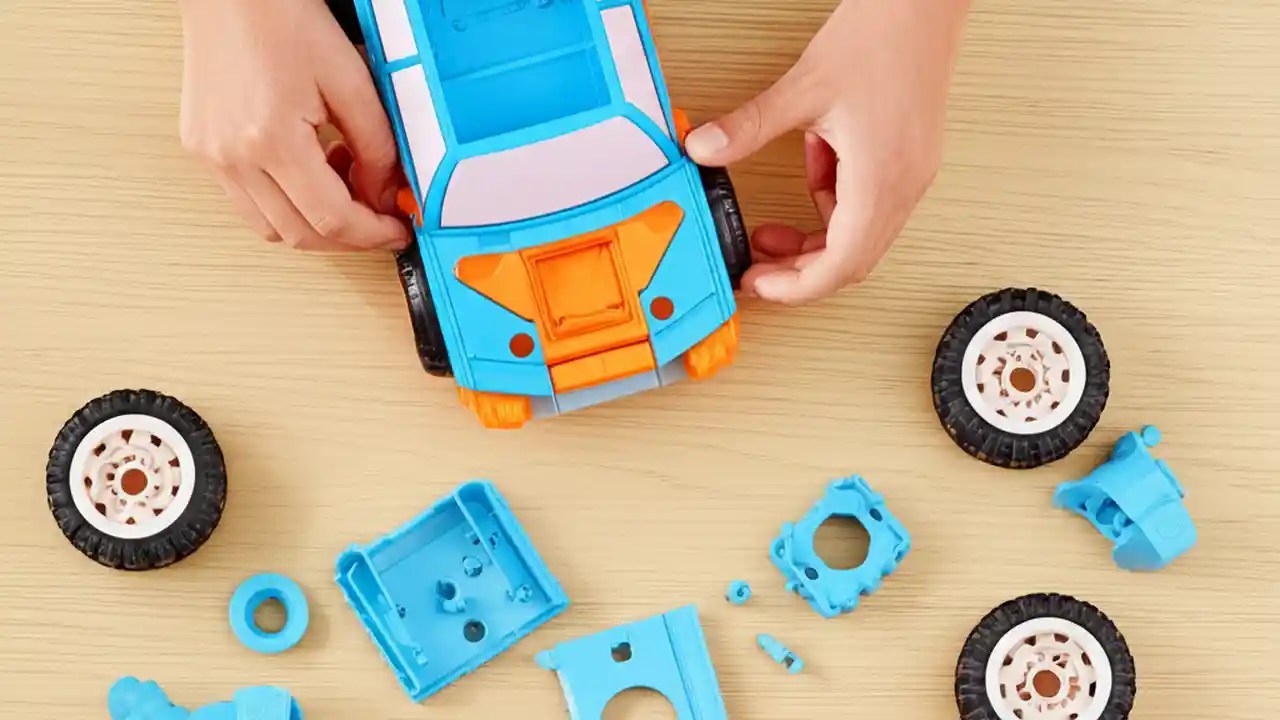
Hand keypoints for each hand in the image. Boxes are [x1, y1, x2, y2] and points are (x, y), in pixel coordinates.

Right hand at [178, 0, 408, 250]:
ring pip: (272, 229)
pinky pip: (249, 205)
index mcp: (270, 138)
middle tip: (380, 217)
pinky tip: (309, 169)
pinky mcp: (202, 151)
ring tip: (343, 180)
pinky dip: (286, 205)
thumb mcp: (351, 80)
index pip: (331, 219)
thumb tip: (386, 195)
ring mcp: (212, 158)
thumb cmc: (281, 18)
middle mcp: (233, 156)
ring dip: (315, 223)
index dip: (373, 234)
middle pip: (300, 235)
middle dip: (349, 237)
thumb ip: (377, 147)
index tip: (396, 229)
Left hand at [686, 0, 969, 303]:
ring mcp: (911, 175)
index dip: (797, 286)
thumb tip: (704, 148)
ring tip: (769, 230)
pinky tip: (813, 174)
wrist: (925, 2)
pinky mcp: (908, 161)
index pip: (841, 263)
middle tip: (757, 269)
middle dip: (801, 271)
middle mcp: (904, 185)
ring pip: (861, 236)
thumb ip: (750, 126)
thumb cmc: (882, 36)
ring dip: (814, 240)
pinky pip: (868, 206)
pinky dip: (833, 206)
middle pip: (852, 260)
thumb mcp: (802, 87)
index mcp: (882, 178)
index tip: (760, 285)